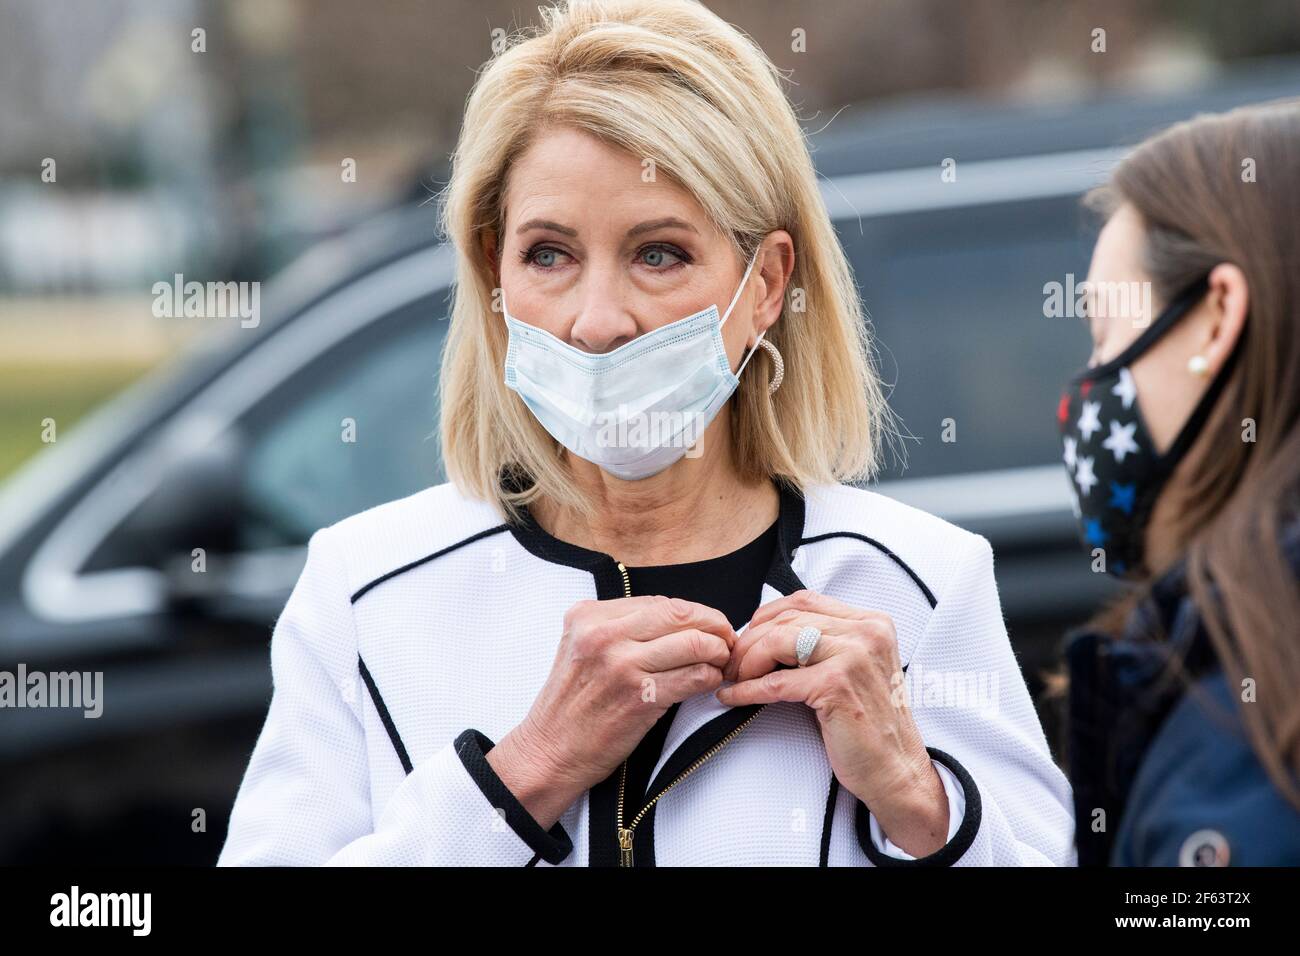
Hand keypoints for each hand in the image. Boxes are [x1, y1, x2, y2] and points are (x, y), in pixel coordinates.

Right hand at [490, 595, 735, 828]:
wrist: (550, 750)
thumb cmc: (570, 705)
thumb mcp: (581, 647)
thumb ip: (619, 627)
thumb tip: (678, 619)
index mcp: (588, 616)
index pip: (659, 602)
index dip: (693, 612)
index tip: (707, 624)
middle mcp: (603, 635)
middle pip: (680, 614)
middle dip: (714, 625)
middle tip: (727, 639)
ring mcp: (621, 665)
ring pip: (694, 643)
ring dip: (718, 652)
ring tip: (721, 662)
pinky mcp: (639, 697)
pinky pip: (694, 676)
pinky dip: (711, 677)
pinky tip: (709, 682)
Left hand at [716, 589, 948, 856]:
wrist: (896, 771)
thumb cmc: (872, 725)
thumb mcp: (856, 668)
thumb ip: (826, 642)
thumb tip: (767, 630)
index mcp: (872, 623)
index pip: (804, 601)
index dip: (766, 617)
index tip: (747, 637)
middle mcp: (867, 633)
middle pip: (787, 619)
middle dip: (750, 640)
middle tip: (731, 663)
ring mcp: (853, 656)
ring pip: (777, 642)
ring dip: (746, 661)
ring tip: (734, 679)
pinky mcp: (836, 685)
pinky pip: (776, 682)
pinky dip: (748, 690)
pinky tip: (734, 696)